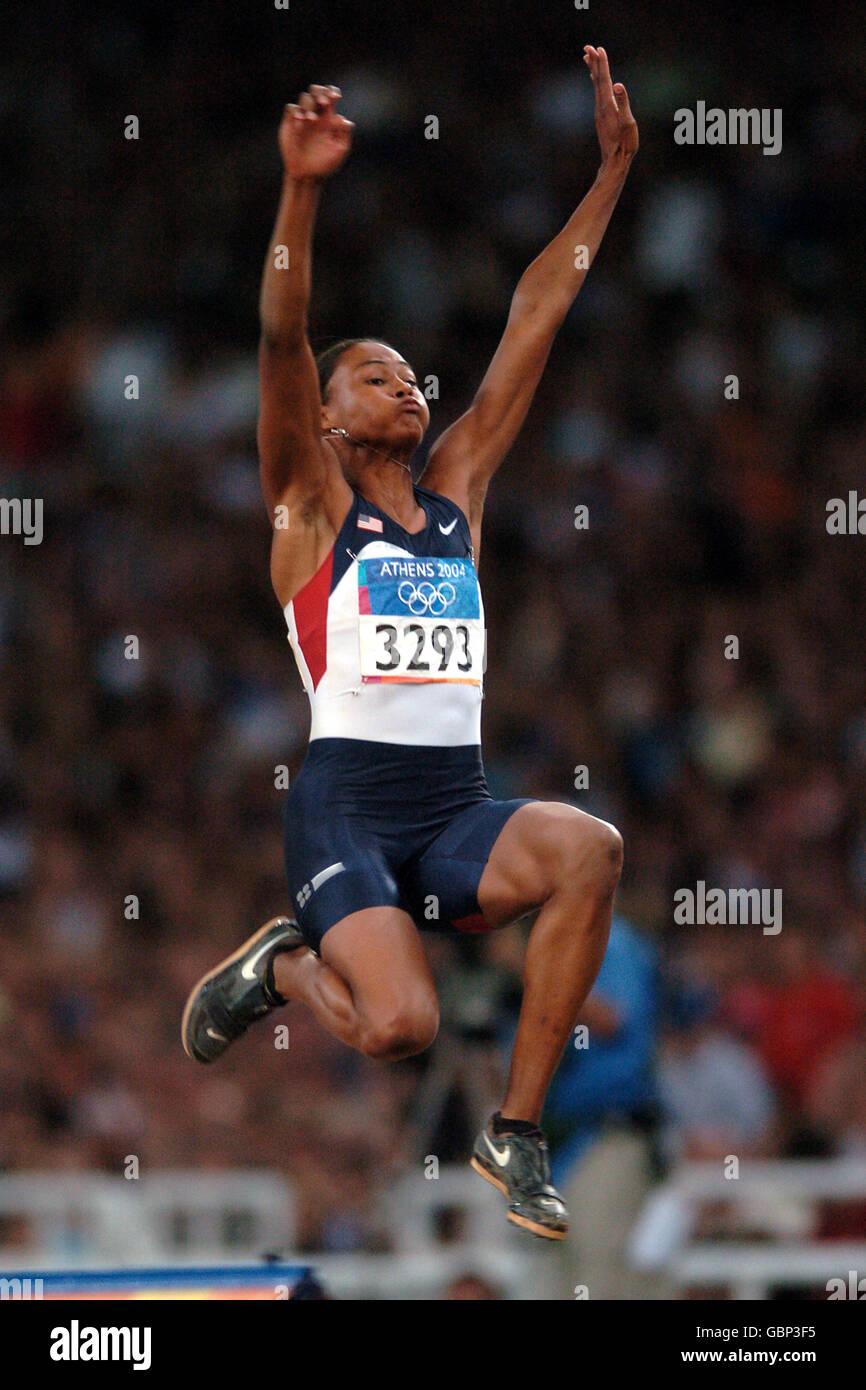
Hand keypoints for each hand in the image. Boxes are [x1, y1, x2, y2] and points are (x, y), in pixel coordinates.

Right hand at [279, 84, 354, 180]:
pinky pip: (291, 108)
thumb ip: (344, 134)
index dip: (332, 92)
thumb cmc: (326, 164)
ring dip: (309, 105)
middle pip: (316, 91)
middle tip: (324, 103)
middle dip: (320, 92)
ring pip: (304, 98)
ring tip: (311, 120)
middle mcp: (316, 114)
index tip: (335, 97)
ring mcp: (303, 118)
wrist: (308, 175)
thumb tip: (343, 119)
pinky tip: (300, 123)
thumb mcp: (340, 150)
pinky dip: (296, 112)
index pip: (330, 96)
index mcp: (329, 118)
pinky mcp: (290, 123)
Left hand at [583, 46, 637, 167]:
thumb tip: (618, 85)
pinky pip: (598, 94)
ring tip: (587, 58)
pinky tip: (596, 81)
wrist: (614, 162)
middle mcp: (601, 107)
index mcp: (607, 106)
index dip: (602, 64)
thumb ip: (623, 103)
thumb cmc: (624, 144)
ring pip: (596, 87)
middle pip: (597, 80)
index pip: (604, 80)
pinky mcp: (601, 117)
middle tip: (587, 47)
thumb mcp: (628, 123)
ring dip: (593, 71)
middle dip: (593, 63)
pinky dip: (596, 83)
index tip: (599, 49)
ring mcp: (600, 112)